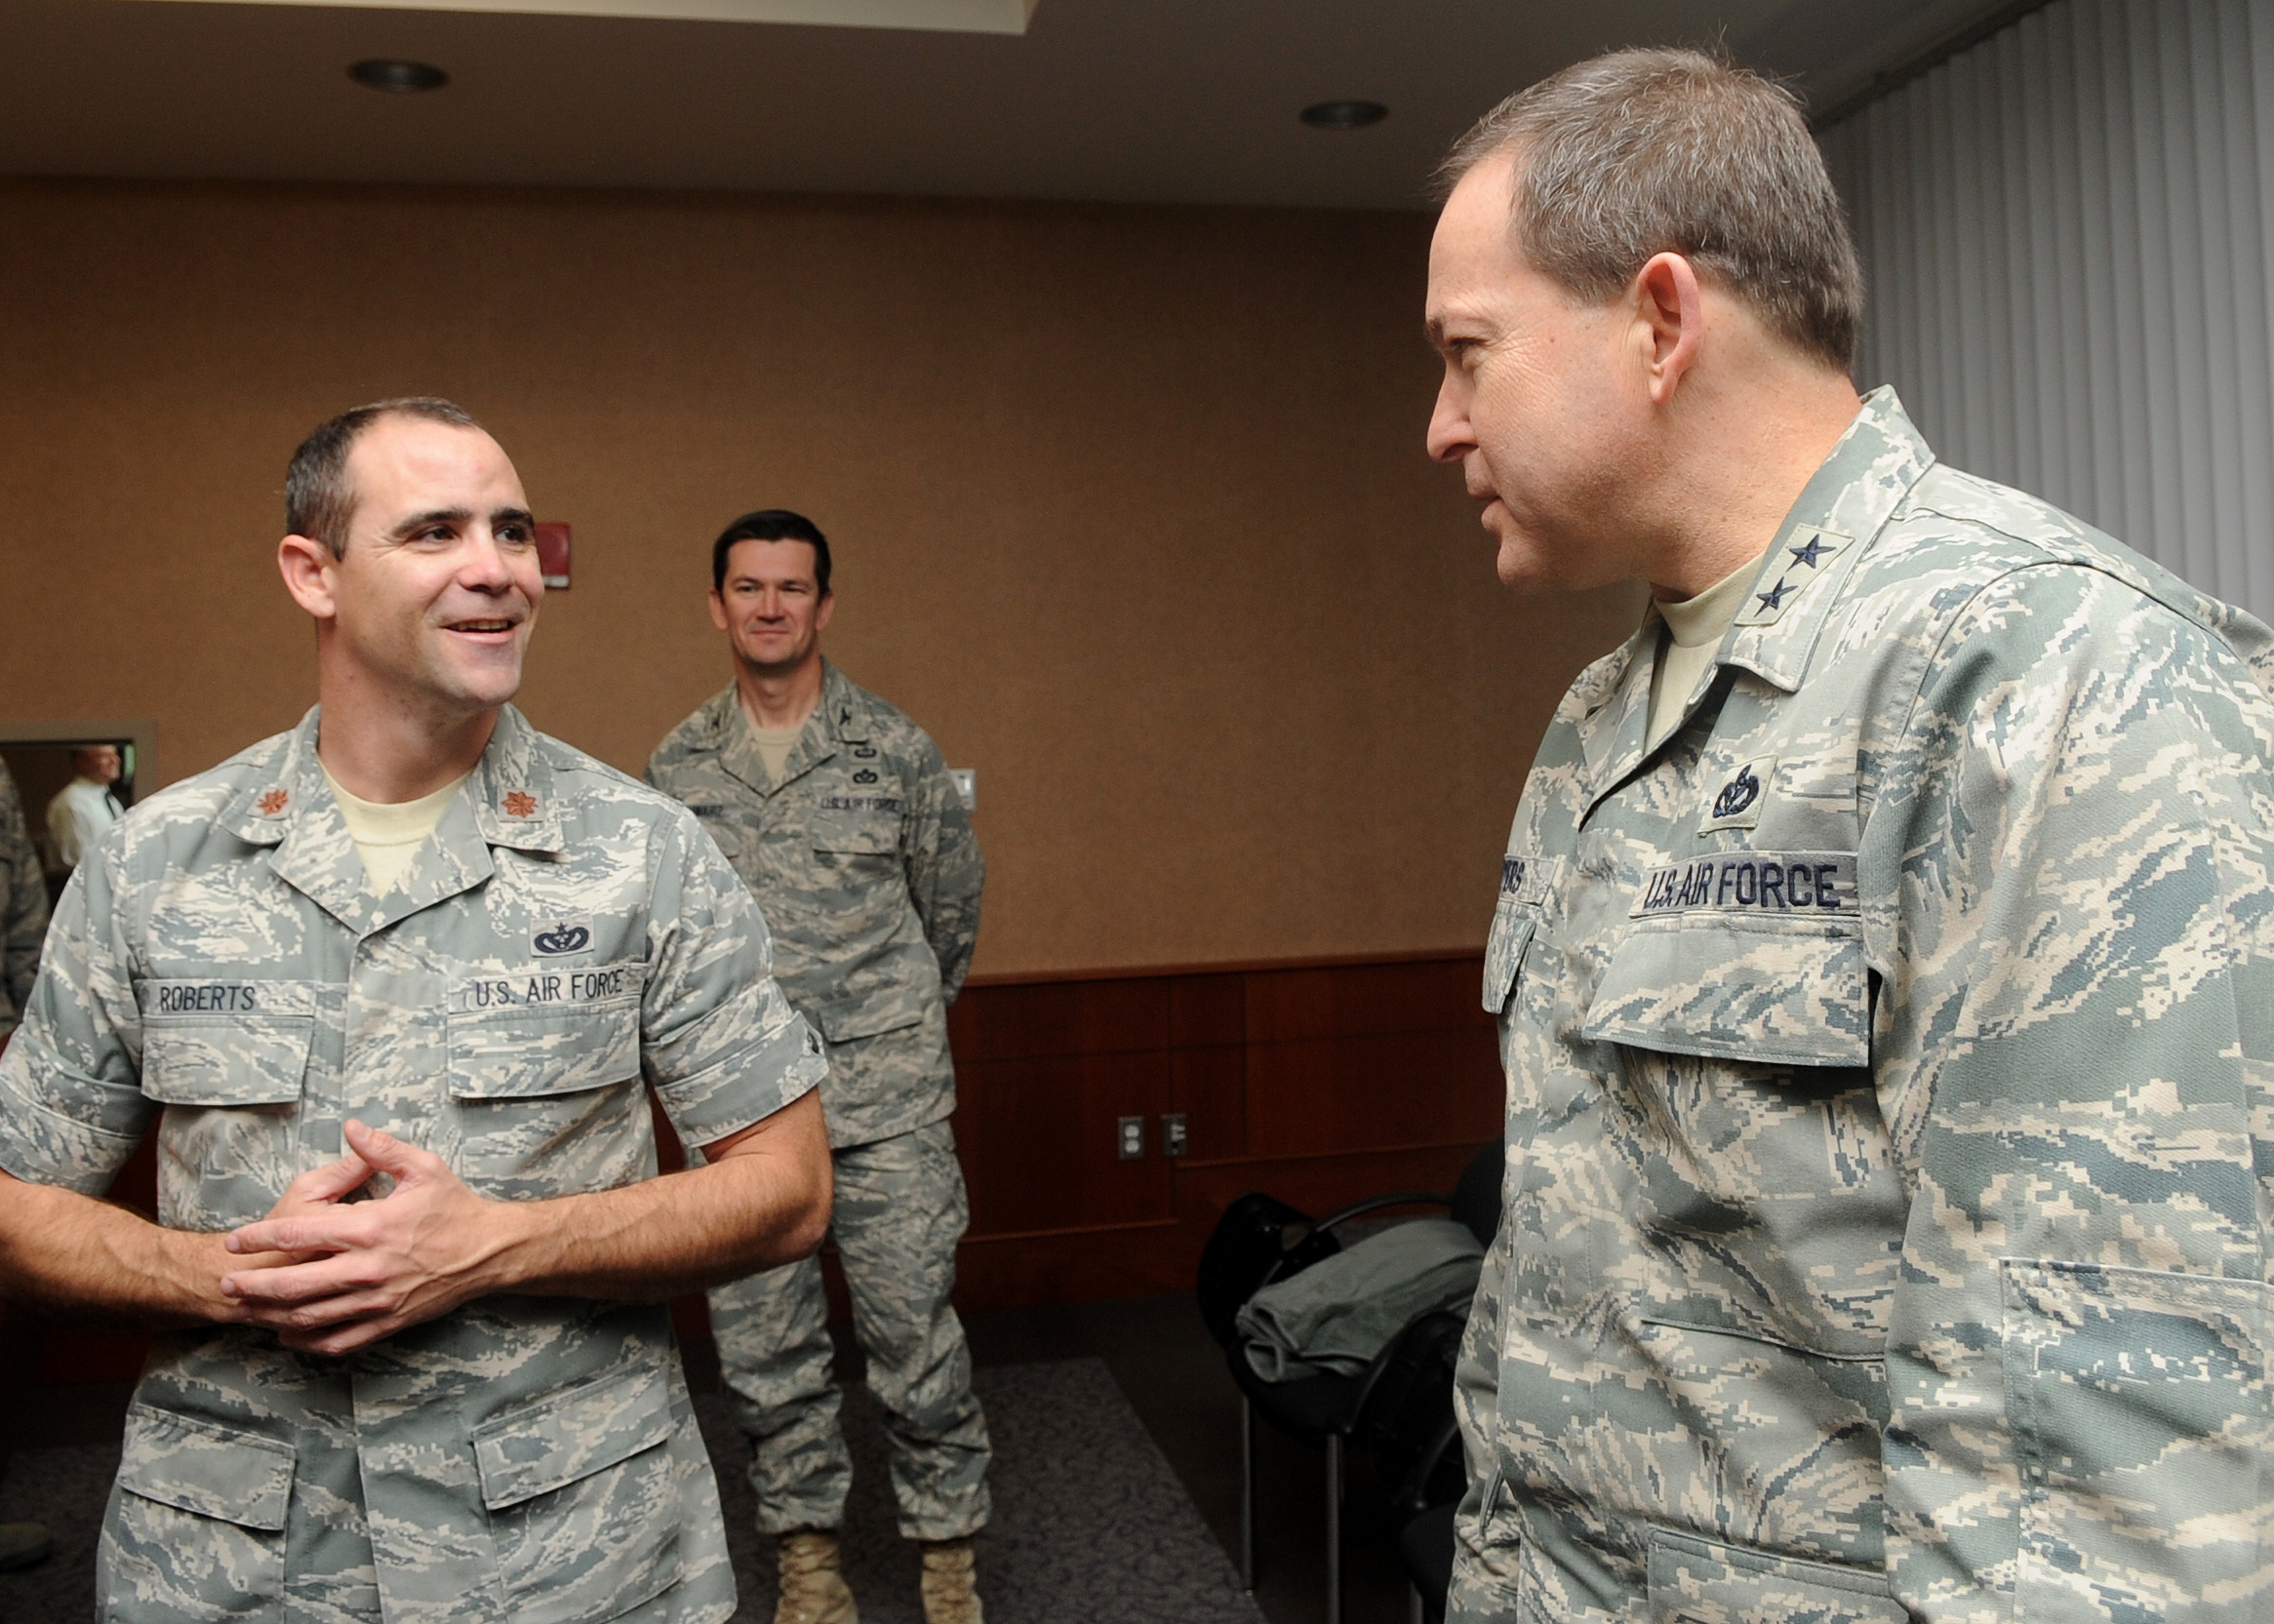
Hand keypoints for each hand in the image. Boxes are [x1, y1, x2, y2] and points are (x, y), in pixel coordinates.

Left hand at [220, 1120, 513, 1354]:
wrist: (491, 1252)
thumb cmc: (456, 1208)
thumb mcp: (423, 1167)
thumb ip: (381, 1148)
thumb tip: (350, 1127)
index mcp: (371, 1227)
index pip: (301, 1232)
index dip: (261, 1236)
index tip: (235, 1240)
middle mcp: (369, 1268)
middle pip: (296, 1283)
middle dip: (254, 1284)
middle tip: (227, 1283)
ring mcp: (378, 1299)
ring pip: (312, 1315)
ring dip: (273, 1314)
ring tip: (248, 1309)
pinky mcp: (389, 1321)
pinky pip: (341, 1339)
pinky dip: (310, 1341)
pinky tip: (290, 1335)